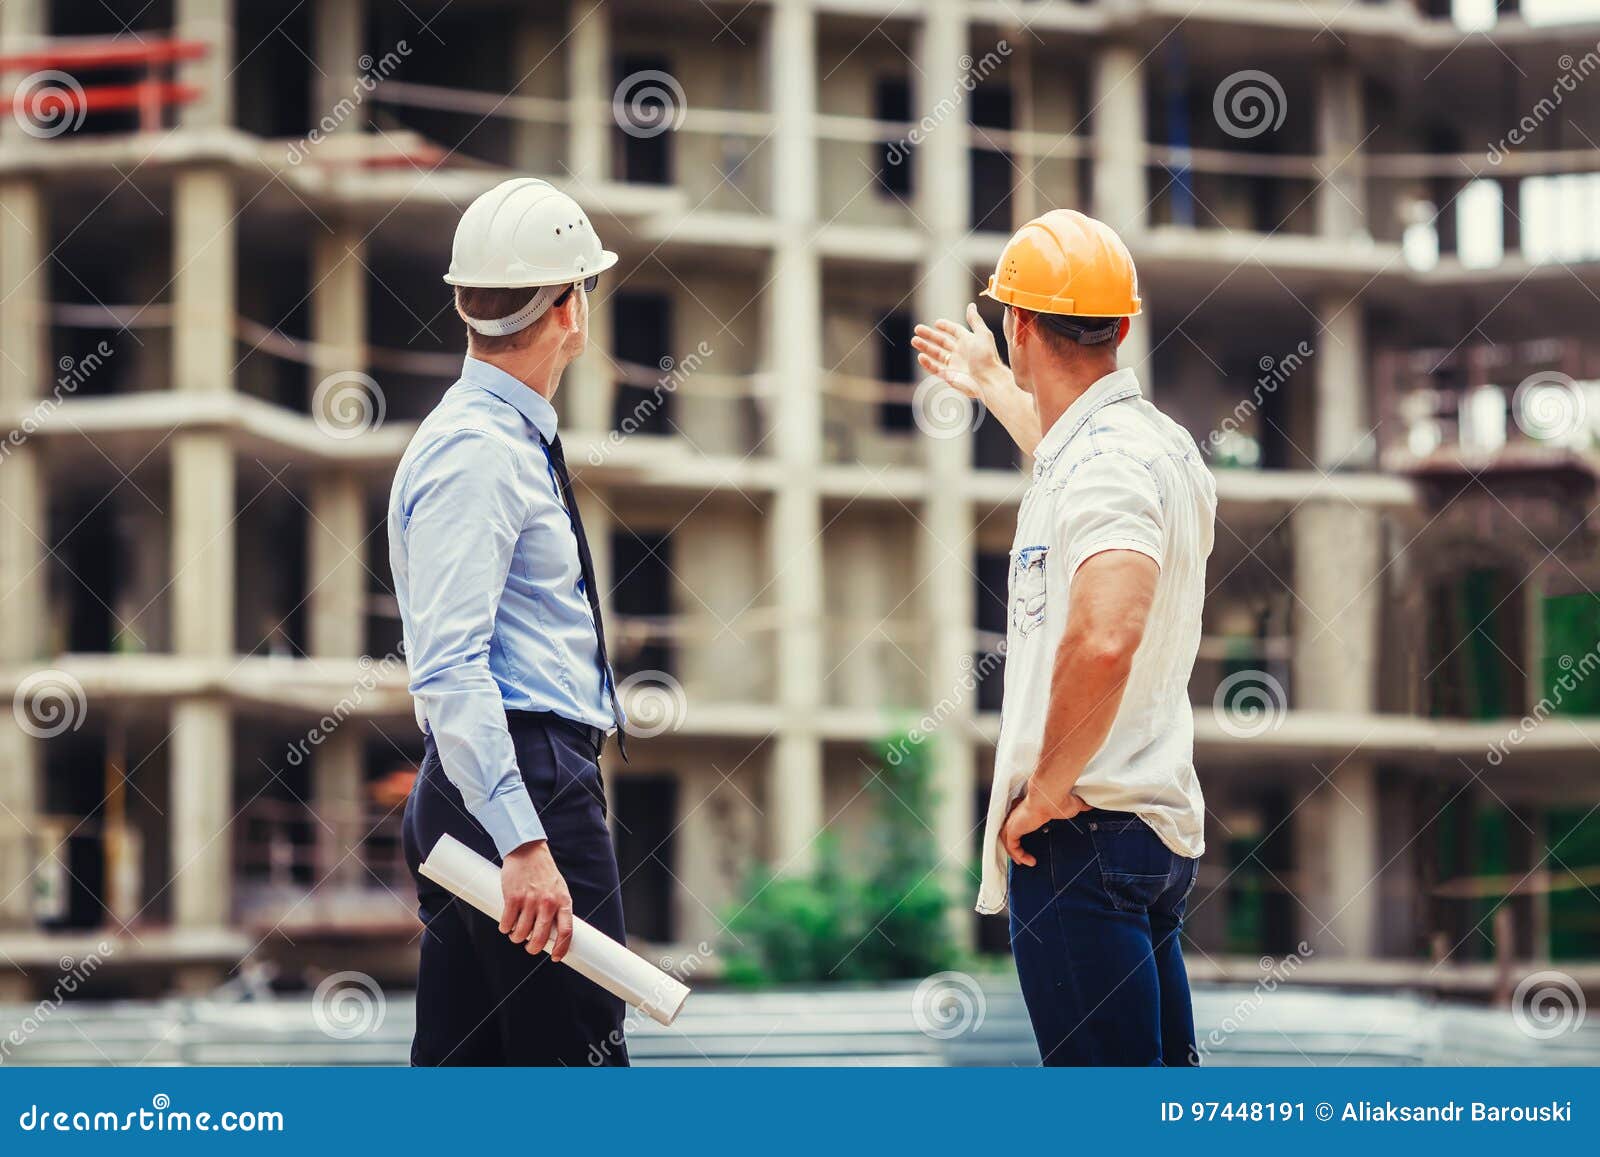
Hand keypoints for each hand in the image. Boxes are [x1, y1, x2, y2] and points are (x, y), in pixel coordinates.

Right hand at [499, 840, 573, 960]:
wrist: (528, 851)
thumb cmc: (544, 873)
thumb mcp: (559, 889)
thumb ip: (558, 909)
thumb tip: (554, 933)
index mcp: (562, 901)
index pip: (566, 931)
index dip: (562, 948)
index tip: (557, 957)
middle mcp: (547, 903)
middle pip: (540, 938)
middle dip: (533, 948)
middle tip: (529, 946)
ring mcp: (529, 901)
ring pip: (521, 934)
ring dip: (516, 937)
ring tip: (516, 932)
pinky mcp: (512, 898)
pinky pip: (506, 924)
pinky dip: (505, 928)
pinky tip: (506, 924)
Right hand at [912, 303, 1009, 401]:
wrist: (988, 380)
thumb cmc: (987, 357)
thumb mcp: (982, 334)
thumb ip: (975, 320)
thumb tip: (971, 305)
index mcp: (969, 341)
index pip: (955, 331)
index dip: (946, 326)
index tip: (936, 323)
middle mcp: (961, 353)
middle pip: (942, 342)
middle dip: (929, 335)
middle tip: (917, 329)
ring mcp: (954, 365)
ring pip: (936, 354)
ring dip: (925, 347)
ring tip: (914, 340)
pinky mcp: (949, 376)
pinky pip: (935, 369)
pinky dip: (927, 363)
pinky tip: (920, 356)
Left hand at [1001, 788, 1091, 867]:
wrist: (1050, 797)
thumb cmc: (1059, 799)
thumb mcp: (1071, 806)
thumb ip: (1079, 807)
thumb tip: (1090, 807)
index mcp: (1029, 807)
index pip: (1021, 820)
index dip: (1023, 831)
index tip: (1030, 841)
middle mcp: (1019, 814)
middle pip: (1010, 831)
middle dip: (1014, 844)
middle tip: (1022, 855)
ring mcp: (1014, 821)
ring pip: (1007, 839)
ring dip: (1014, 852)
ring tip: (1024, 862)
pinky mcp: (1013, 829)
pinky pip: (1011, 846)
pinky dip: (1018, 855)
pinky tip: (1028, 862)